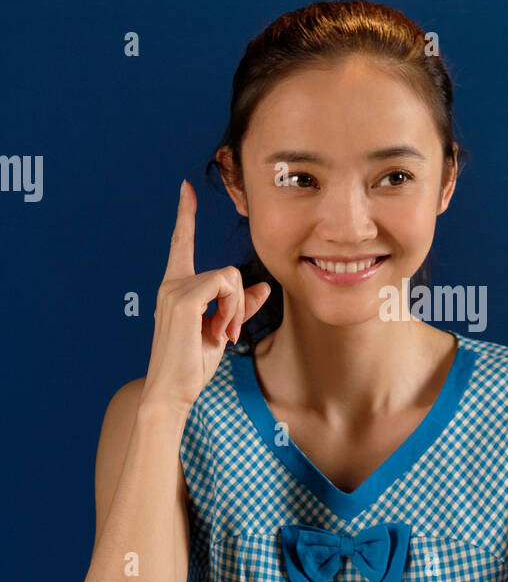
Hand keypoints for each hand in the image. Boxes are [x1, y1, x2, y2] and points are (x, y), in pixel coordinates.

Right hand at [141, 179, 270, 414]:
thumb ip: (241, 306)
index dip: (185, 216)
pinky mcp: (184, 298)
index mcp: (177, 288)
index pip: (181, 244)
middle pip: (227, 272)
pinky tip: (221, 332)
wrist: (171, 392)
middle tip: (230, 333)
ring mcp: (175, 289)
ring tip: (223, 334)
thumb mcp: (222, 330)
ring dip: (237, 310)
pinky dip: (233, 309)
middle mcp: (172, 284)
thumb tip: (262, 286)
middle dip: (240, 304)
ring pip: (230, 279)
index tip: (186, 189)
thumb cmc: (191, 366)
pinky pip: (226, 286)